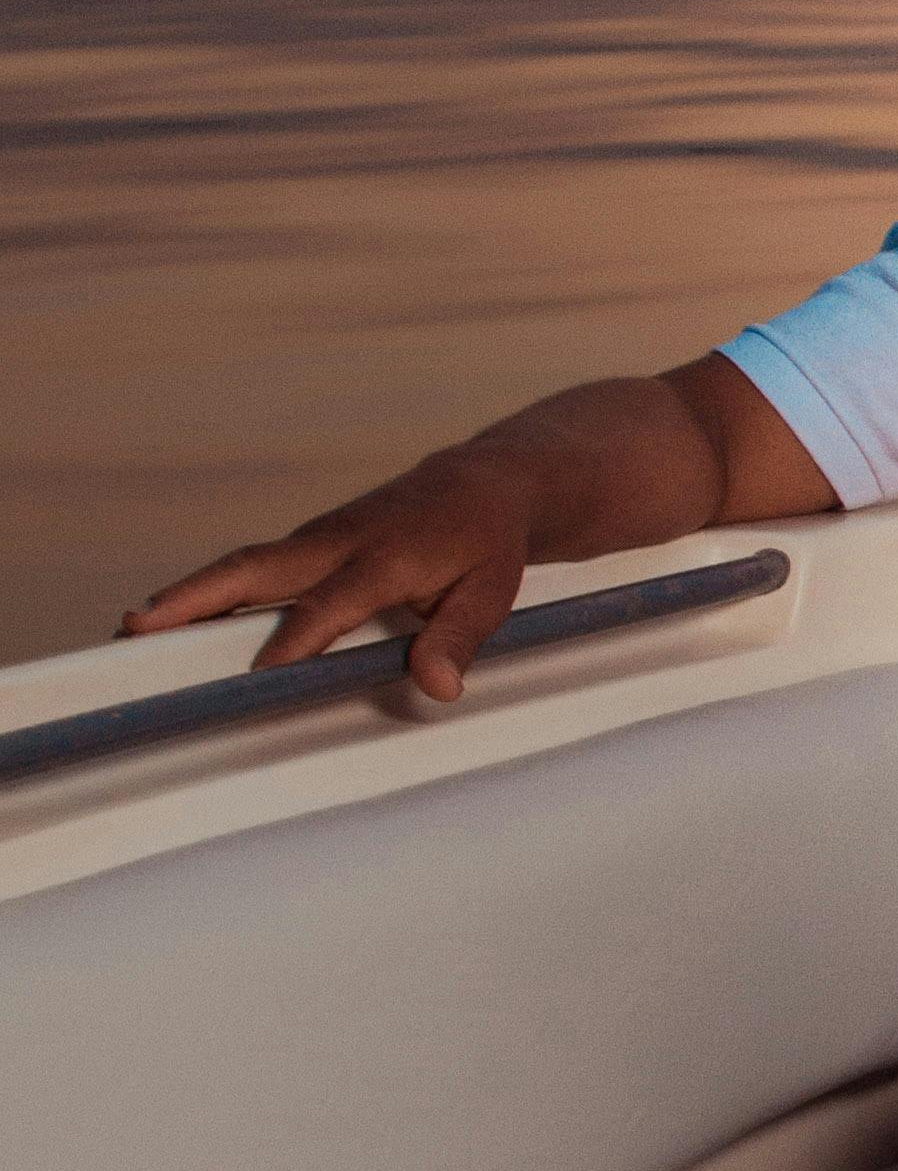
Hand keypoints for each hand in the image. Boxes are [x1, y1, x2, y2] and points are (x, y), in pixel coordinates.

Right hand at [122, 443, 547, 700]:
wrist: (482, 484)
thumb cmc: (487, 545)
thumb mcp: (492, 593)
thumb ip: (461, 639)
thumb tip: (440, 686)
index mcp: (384, 557)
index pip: (328, 605)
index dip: (292, 641)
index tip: (256, 675)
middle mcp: (339, 541)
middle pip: (253, 568)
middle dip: (194, 598)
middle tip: (138, 630)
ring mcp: (318, 538)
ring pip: (242, 565)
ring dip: (187, 593)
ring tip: (132, 630)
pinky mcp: (309, 542)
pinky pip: (253, 566)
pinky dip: (211, 588)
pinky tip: (177, 619)